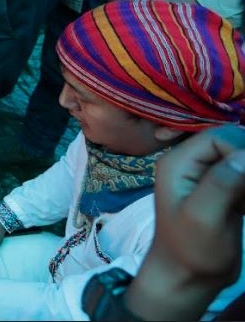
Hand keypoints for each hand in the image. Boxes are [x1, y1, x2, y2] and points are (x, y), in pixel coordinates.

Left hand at [141, 126, 244, 293]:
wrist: (188, 279)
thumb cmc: (191, 250)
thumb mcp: (204, 216)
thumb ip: (221, 182)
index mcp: (178, 163)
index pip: (218, 137)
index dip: (241, 149)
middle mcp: (190, 165)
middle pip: (232, 145)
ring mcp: (207, 179)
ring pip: (241, 162)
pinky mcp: (224, 193)